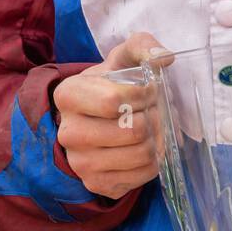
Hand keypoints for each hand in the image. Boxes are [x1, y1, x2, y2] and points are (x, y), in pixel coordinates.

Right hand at [52, 33, 169, 200]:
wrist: (96, 118)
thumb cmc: (112, 84)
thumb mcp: (123, 57)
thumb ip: (143, 46)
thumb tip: (164, 57)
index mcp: (68, 95)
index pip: (114, 101)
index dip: (143, 94)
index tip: (149, 90)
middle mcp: (67, 133)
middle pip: (131, 131)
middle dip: (153, 117)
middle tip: (153, 111)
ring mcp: (80, 163)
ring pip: (139, 155)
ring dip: (157, 139)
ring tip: (153, 128)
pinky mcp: (97, 184)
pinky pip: (141, 177)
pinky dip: (154, 161)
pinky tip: (147, 147)